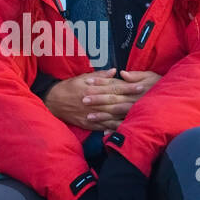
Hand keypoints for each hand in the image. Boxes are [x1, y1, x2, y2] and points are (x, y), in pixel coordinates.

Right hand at [46, 68, 161, 131]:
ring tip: (140, 115)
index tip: (140, 85)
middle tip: (145, 99)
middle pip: (116, 102)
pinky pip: (104, 127)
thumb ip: (100, 75)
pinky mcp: (89, 124)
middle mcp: (94, 102)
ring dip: (126, 116)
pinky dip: (114, 128)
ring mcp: (92, 115)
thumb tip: (115, 71)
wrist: (53, 102)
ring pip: (112, 116)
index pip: (114, 87)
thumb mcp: (82, 77)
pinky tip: (125, 129)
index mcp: (93, 89)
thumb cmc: (69, 87)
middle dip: (131, 101)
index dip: (128, 87)